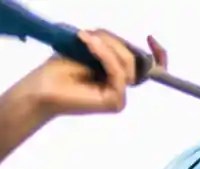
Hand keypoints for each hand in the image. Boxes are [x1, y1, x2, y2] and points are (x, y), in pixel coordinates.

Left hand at [14, 32, 168, 119]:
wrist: (41, 88)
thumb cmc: (59, 69)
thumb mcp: (88, 49)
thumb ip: (109, 47)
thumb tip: (126, 44)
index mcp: (117, 75)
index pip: (147, 66)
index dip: (158, 55)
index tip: (150, 38)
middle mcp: (121, 87)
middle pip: (135, 60)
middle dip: (114, 42)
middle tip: (88, 35)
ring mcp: (119, 97)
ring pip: (127, 66)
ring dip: (107, 47)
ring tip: (84, 39)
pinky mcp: (114, 102)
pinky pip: (118, 74)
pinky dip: (105, 56)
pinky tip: (89, 45)